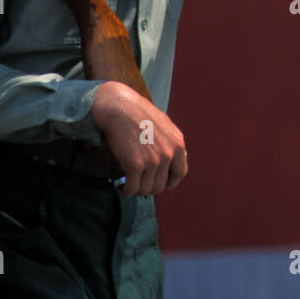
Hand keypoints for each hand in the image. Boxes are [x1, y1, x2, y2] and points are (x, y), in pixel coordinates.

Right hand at [91, 81, 187, 197]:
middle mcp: (169, 154)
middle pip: (161, 185)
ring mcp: (153, 161)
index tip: (159, 183)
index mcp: (178, 144)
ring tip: (129, 185)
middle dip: (149, 187)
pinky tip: (121, 187)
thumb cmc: (138, 114)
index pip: (180, 173)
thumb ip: (170, 143)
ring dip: (137, 189)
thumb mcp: (164, 125)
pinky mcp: (135, 165)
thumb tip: (172, 160)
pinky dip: (126, 191)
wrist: (119, 107)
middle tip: (138, 183)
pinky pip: (132, 188)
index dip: (169, 182)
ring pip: (147, 189)